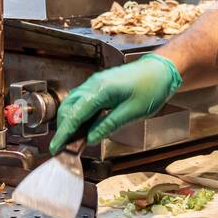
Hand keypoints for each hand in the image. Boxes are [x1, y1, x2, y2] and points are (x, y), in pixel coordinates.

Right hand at [49, 53, 182, 152]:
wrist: (162, 70)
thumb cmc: (152, 87)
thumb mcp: (132, 112)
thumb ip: (109, 125)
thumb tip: (90, 138)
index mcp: (100, 90)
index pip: (74, 115)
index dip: (63, 134)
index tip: (56, 148)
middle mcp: (93, 85)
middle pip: (68, 109)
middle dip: (64, 128)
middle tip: (66, 147)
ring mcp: (96, 84)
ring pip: (74, 105)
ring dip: (71, 122)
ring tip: (74, 140)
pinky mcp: (100, 86)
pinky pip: (83, 102)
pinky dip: (80, 115)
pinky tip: (85, 128)